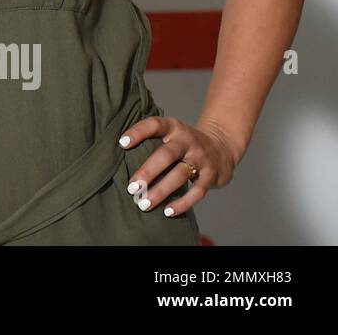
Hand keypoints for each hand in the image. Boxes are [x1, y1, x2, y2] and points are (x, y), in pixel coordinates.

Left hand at [118, 116, 239, 217]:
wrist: (222, 148)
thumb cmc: (183, 144)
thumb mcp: (170, 134)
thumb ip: (150, 140)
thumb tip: (116, 157)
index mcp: (173, 127)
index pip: (154, 125)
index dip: (138, 132)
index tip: (121, 143)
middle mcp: (187, 141)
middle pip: (166, 155)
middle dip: (148, 171)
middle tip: (132, 187)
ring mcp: (201, 158)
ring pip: (180, 175)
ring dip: (161, 191)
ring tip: (144, 204)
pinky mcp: (211, 175)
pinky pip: (197, 192)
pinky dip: (182, 203)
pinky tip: (167, 211)